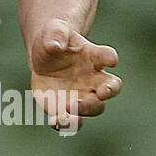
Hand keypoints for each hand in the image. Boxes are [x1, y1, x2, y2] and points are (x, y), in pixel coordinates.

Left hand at [29, 18, 120, 132]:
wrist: (43, 57)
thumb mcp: (53, 31)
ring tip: (69, 111)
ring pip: (94, 108)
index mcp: (94, 56)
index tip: (112, 60)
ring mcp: (82, 95)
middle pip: (110, 87)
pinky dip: (65, 123)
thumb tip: (54, 45)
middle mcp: (94, 79)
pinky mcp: (66, 108)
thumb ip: (56, 34)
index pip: (107, 55)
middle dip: (106, 93)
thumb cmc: (54, 41)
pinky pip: (71, 119)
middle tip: (98, 95)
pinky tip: (55, 121)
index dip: (111, 58)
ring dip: (84, 111)